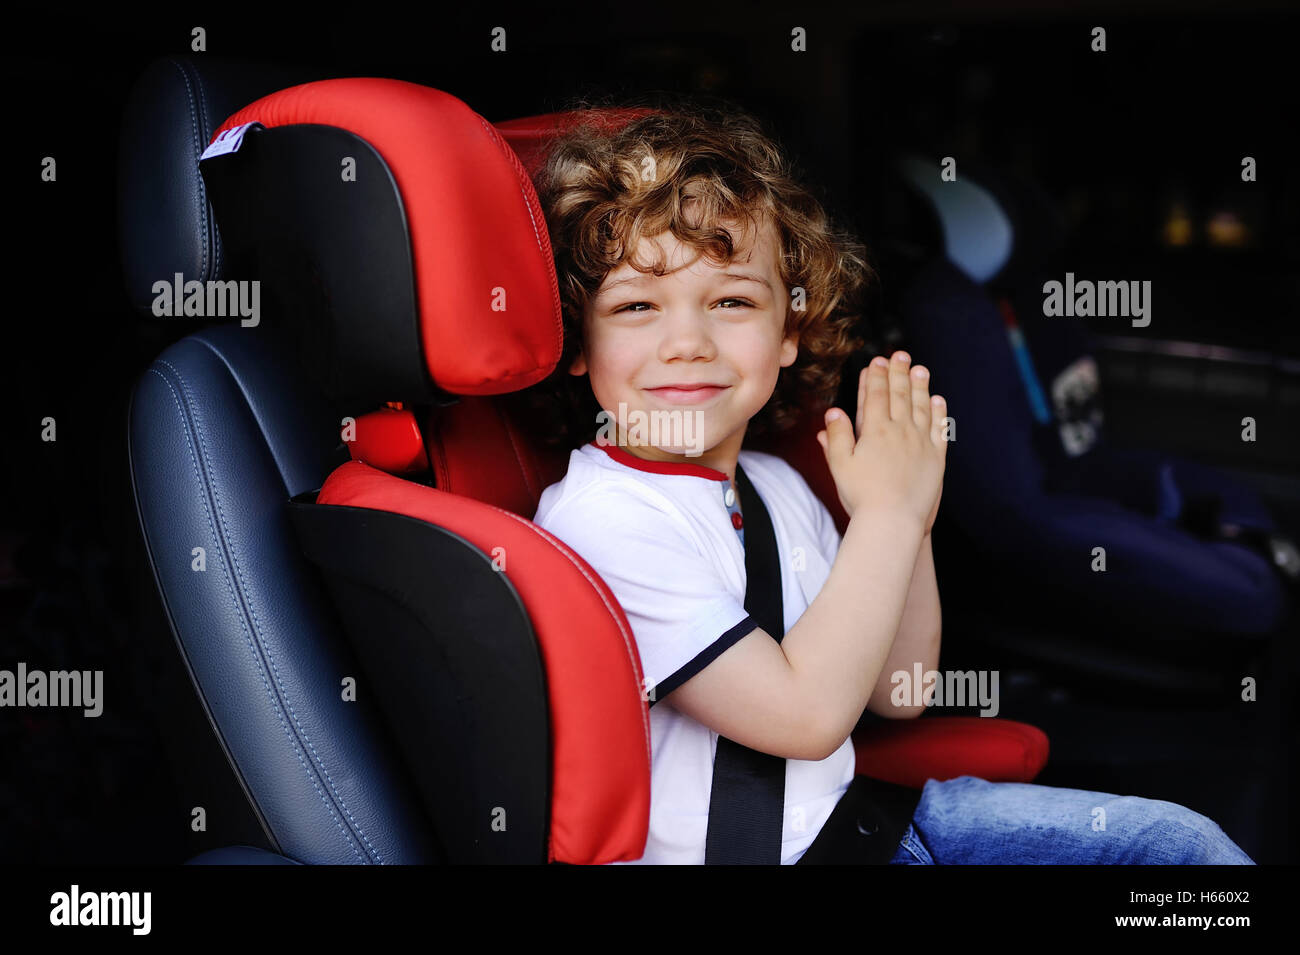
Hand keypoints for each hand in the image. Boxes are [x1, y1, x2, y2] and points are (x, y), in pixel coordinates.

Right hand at [816, 351, 947, 531]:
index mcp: (875, 431)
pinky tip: (937, 400)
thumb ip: (836, 436)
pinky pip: (939, 429)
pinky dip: (939, 412)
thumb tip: (833, 412)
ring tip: (919, 369)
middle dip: (899, 372)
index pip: (875, 396)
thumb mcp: (839, 465)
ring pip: (922, 407)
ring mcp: (920, 443)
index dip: (876, 377)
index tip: (877, 361)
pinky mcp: (935, 458)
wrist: (892, 520)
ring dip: (920, 386)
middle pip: (900, 395)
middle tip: (900, 355)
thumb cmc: (861, 496)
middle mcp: (900, 432)